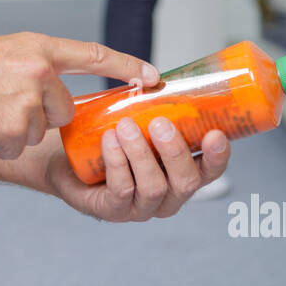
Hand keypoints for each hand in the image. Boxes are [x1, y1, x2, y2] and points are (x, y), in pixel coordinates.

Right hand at [0, 31, 157, 159]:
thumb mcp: (3, 52)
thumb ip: (36, 66)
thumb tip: (60, 90)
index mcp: (38, 48)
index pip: (94, 56)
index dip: (127, 66)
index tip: (154, 77)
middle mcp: (39, 73)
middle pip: (64, 109)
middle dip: (41, 113)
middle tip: (3, 101)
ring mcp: (26, 104)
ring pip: (38, 131)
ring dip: (13, 129)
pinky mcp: (11, 132)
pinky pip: (15, 148)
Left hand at [38, 119, 230, 221]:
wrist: (67, 156)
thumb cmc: (109, 136)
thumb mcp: (136, 118)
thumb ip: (152, 104)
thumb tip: (154, 75)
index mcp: (181, 172)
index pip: (210, 170)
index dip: (218, 156)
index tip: (215, 133)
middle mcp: (168, 194)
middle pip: (186, 182)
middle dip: (174, 151)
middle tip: (159, 123)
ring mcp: (142, 207)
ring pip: (153, 186)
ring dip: (141, 154)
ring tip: (126, 127)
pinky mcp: (114, 210)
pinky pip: (122, 190)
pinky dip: (117, 163)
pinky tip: (110, 141)